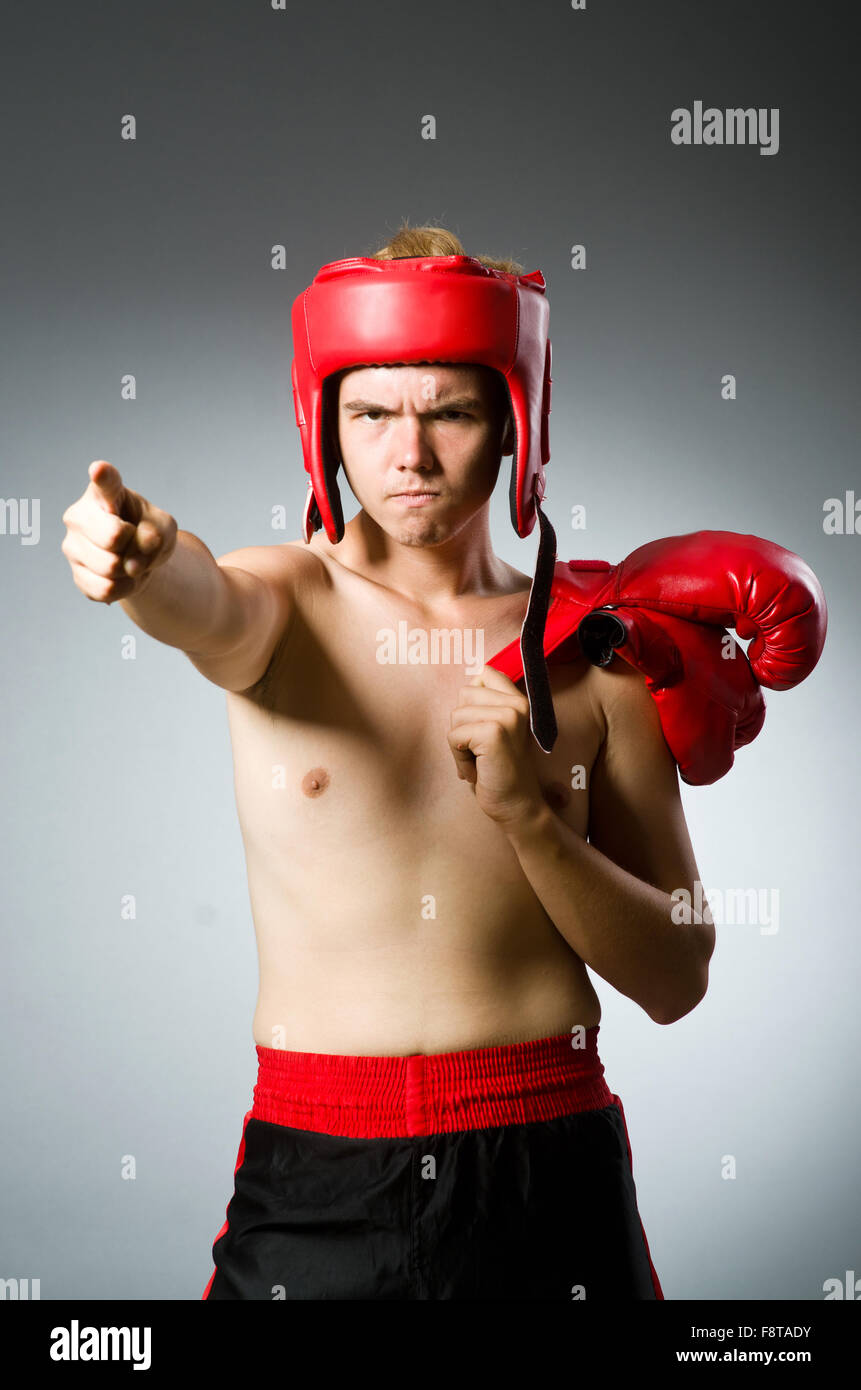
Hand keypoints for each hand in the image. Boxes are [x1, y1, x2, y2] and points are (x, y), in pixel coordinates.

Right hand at [61, 460, 177, 603]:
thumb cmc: (148, 531)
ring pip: (110, 567)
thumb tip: (132, 562)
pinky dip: (125, 588)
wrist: (140, 559)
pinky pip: (106, 590)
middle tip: (133, 541)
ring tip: (130, 561)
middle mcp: (80, 515)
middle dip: (133, 545)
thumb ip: (156, 534)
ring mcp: (73, 545)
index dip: (102, 475)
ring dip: (132, 571)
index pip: (105, 482)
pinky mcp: (76, 575)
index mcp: (105, 492)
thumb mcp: (163, 527)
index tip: (99, 470)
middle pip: (113, 537)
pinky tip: (123, 578)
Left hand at [447, 664, 546, 828]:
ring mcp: (507, 717)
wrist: (517, 805)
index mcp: (519, 700)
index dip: (472, 700)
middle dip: (462, 725)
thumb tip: (469, 681)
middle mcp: (517, 704)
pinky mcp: (494, 734)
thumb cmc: (499, 770)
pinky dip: (458, 758)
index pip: (485, 673)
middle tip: (480, 749)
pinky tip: (477, 770)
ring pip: (456, 715)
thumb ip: (486, 705)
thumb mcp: (496, 730)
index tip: (482, 727)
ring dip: (458, 745)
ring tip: (480, 761)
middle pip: (463, 694)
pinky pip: (454, 736)